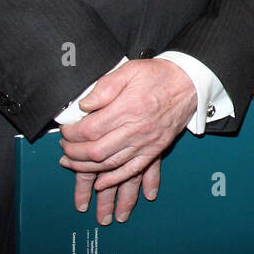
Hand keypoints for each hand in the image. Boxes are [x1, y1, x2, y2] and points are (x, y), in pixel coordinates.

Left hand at [58, 59, 196, 223]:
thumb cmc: (158, 75)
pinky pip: (132, 170)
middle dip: (74, 153)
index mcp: (128, 108)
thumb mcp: (129, 71)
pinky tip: (101, 182)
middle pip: (96, 151)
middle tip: (64, 148)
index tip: (64, 131)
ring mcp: (146, 142)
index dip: (71, 134)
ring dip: (86, 167)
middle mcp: (136, 129)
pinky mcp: (155, 150)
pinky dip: (114, 179)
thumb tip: (84, 105)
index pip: (89, 129)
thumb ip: (104, 86)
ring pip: (110, 164)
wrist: (190, 83)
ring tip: (72, 162)